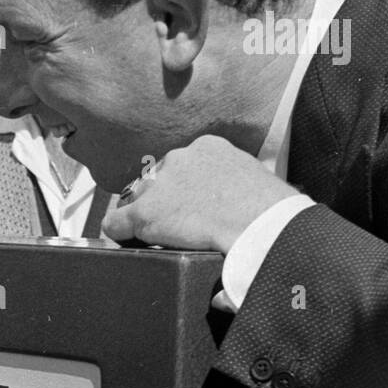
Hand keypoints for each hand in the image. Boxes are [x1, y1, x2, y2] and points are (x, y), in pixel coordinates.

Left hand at [102, 136, 299, 252]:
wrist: (263, 226)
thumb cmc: (271, 211)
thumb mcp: (252, 180)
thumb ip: (232, 182)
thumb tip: (230, 200)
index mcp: (207, 148)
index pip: (180, 166)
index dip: (182, 188)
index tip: (190, 203)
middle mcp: (178, 159)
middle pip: (156, 180)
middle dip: (163, 200)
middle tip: (178, 222)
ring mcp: (159, 186)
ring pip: (138, 200)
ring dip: (146, 216)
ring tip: (160, 235)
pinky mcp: (145, 213)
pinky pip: (116, 222)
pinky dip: (119, 232)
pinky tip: (125, 240)